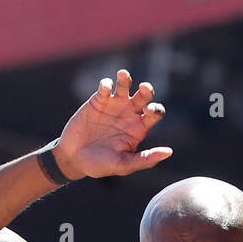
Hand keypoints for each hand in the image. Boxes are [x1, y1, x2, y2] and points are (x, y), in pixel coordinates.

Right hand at [54, 70, 172, 179]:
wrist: (73, 159)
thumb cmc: (100, 165)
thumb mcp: (123, 165)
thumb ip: (146, 159)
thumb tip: (169, 152)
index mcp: (138, 129)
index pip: (155, 114)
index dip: (156, 110)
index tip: (148, 112)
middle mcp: (129, 114)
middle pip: (144, 96)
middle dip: (146, 90)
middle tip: (144, 89)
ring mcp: (113, 105)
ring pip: (125, 85)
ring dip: (126, 78)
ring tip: (123, 75)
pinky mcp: (98, 100)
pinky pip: (105, 86)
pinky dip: (107, 84)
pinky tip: (106, 89)